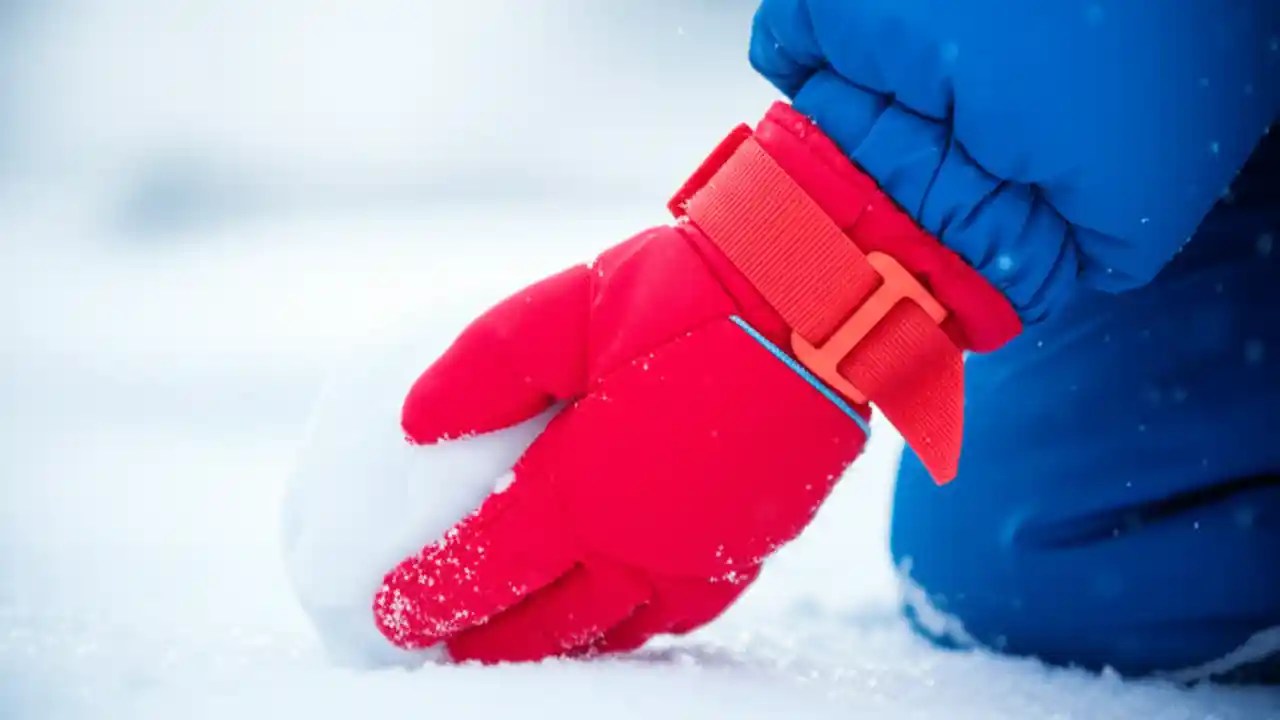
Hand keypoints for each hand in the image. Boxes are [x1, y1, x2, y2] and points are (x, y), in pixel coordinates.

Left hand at [366, 103, 1018, 663]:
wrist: (817, 307)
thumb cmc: (692, 297)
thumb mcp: (569, 308)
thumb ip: (487, 369)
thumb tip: (415, 421)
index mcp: (582, 489)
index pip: (487, 568)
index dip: (431, 597)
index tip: (389, 614)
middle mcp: (636, 544)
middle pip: (542, 622)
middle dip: (483, 641)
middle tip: (439, 646)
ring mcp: (695, 558)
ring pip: (608, 630)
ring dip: (554, 644)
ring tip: (515, 642)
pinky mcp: (744, 552)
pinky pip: (672, 616)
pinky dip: (627, 628)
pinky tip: (611, 615)